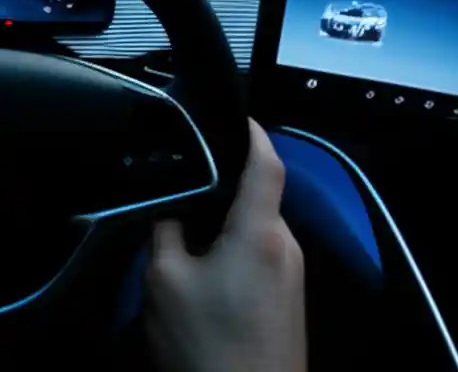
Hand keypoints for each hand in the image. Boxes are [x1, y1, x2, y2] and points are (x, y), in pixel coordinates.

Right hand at [145, 118, 305, 371]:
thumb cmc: (206, 344)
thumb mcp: (165, 281)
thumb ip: (165, 231)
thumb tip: (170, 205)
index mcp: (260, 230)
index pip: (265, 160)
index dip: (249, 129)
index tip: (227, 112)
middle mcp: (286, 245)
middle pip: (256, 195)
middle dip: (220, 186)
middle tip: (177, 184)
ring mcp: (292, 275)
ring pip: (255, 228)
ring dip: (223, 225)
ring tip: (182, 232)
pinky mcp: (288, 300)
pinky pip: (260, 256)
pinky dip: (232, 251)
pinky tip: (202, 272)